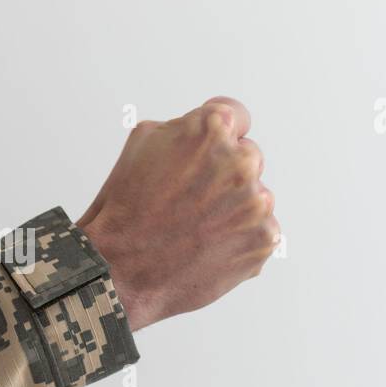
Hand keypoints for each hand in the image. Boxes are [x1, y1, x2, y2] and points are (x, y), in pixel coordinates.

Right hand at [78, 97, 278, 330]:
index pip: (235, 117)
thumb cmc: (123, 210)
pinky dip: (239, 239)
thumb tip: (209, 128)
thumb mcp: (142, 142)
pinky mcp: (265, 238)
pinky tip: (206, 246)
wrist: (120, 270)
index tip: (204, 154)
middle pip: (246, 158)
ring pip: (254, 197)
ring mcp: (257, 203)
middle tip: (189, 200)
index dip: (214, 136)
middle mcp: (242, 161)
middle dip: (223, 174)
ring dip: (232, 209)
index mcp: (213, 128)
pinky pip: (260, 231)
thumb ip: (185, 127)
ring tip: (194, 227)